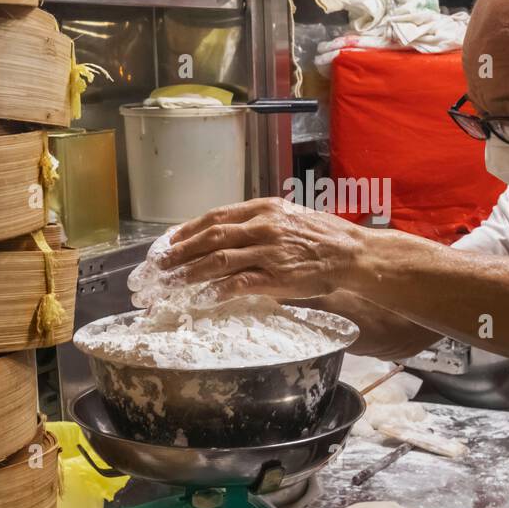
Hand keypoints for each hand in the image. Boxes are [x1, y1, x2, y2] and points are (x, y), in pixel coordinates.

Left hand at [159, 198, 363, 299]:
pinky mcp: (274, 276)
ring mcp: (266, 252)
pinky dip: (216, 290)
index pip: (215, 217)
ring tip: (168, 283)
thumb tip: (231, 236)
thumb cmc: (322, 236)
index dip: (188, 230)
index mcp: (262, 209)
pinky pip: (238, 283)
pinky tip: (202, 298)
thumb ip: (259, 224)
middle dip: (179, 252)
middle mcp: (261, 227)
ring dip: (188, 273)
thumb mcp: (288, 217)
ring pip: (217, 261)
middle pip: (209, 238)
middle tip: (157, 265)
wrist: (351, 253)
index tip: (168, 242)